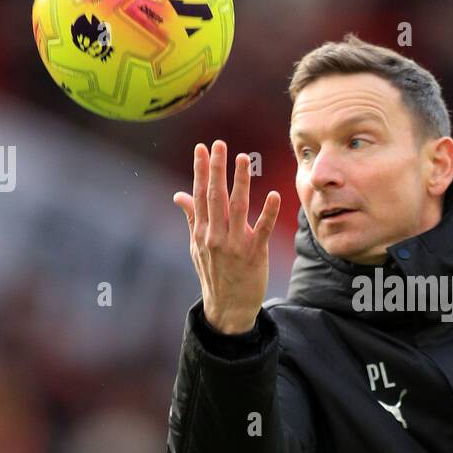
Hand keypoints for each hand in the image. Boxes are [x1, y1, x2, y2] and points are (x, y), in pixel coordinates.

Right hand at [174, 140, 280, 334]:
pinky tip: (274, 195)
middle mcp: (214, 236)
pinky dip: (267, 213)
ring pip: (237, 208)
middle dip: (217, 169)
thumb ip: (191, 218)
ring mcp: (234, 245)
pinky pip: (261, 230)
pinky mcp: (253, 254)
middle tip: (221, 144)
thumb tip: (178, 195)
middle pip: (215, 196)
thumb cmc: (214, 273)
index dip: (201, 170)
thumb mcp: (197, 246)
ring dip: (240, 182)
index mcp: (202, 231)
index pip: (200, 194)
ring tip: (243, 159)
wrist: (228, 307)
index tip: (202, 148)